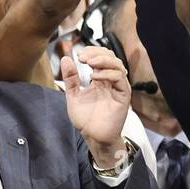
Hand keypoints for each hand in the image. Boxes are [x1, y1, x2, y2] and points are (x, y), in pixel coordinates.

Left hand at [61, 46, 131, 163]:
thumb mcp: (73, 95)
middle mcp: (111, 81)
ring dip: (103, 60)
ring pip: (118, 65)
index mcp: (101, 79)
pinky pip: (120, 79)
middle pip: (111, 57)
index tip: (79, 54)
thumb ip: (71, 78)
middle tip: (82, 57)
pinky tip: (94, 76)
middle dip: (97, 53)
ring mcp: (118, 87)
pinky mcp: (123, 95)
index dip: (92, 51)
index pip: (102, 57)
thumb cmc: (86, 118)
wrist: (93, 136)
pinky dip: (108, 74)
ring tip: (89, 63)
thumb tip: (66, 58)